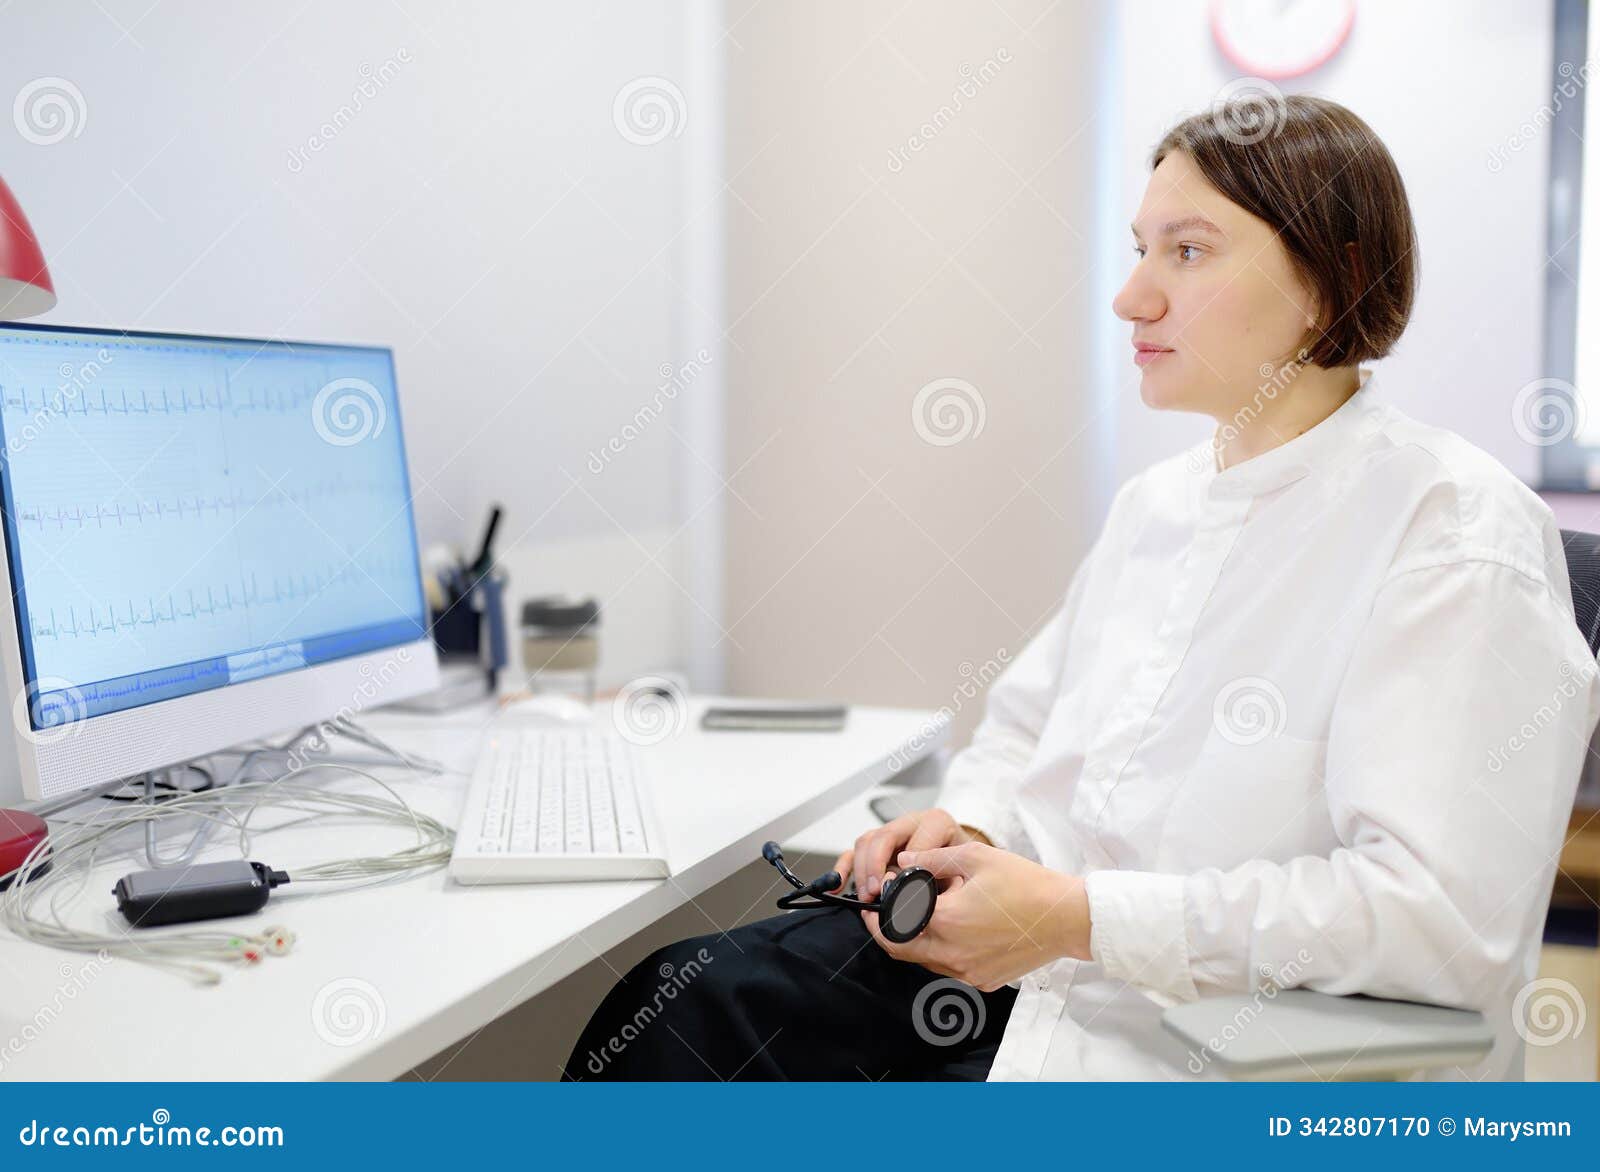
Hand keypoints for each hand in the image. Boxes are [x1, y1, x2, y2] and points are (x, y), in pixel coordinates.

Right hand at [832, 808, 986, 900]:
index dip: (907, 867)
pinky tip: (838, 885)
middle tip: (876, 892)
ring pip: (866, 841)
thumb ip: (946, 880)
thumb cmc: (963, 868)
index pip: (916, 841)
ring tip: (867, 897)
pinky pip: (853, 851)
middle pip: (883, 836)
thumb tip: (921, 896)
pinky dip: (844, 868)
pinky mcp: (876, 845)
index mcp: (936, 823)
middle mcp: (911, 823)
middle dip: (876, 866)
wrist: (964, 865)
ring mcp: (891, 832)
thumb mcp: (963, 872)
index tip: (903, 889)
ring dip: (862, 870)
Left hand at [861, 841, 1091, 991]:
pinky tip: (955, 931)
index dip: (880, 910)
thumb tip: (903, 860)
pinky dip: (941, 951)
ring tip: (924, 916)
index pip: (894, 921)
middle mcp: (953, 953)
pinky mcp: (981, 981)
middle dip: (887, 931)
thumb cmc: (1025, 884)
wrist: (1066, 918)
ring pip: (923, 960)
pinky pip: (948, 969)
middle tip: (882, 915)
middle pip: (900, 949)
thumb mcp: (976, 857)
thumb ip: (933, 858)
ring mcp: (967, 972)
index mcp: (947, 921)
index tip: (877, 898)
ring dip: (915, 941)